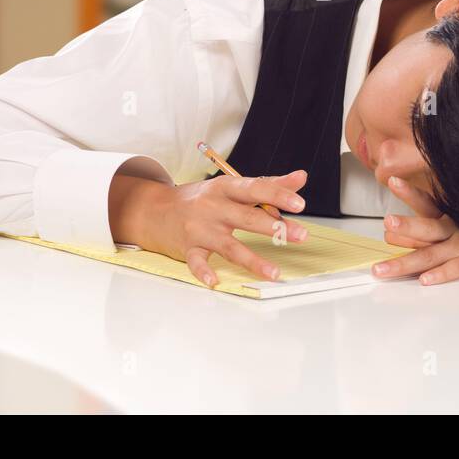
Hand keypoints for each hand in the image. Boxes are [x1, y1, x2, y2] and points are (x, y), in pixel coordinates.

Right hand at [113, 171, 309, 287]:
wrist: (157, 209)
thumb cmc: (202, 199)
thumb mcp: (231, 186)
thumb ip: (267, 184)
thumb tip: (300, 178)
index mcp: (226, 188)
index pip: (255, 189)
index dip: (278, 195)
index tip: (299, 203)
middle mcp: (213, 207)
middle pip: (246, 217)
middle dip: (274, 227)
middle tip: (300, 235)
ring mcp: (200, 229)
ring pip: (229, 246)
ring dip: (252, 260)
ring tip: (274, 272)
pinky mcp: (188, 248)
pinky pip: (196, 261)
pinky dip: (204, 271)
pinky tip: (215, 281)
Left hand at [374, 176, 458, 285]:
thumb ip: (446, 212)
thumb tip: (414, 214)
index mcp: (453, 215)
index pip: (428, 201)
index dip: (410, 191)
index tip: (391, 179)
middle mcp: (457, 228)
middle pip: (426, 226)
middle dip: (405, 225)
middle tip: (386, 222)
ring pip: (431, 254)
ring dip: (406, 261)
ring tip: (383, 268)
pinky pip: (458, 269)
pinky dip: (442, 274)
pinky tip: (426, 280)